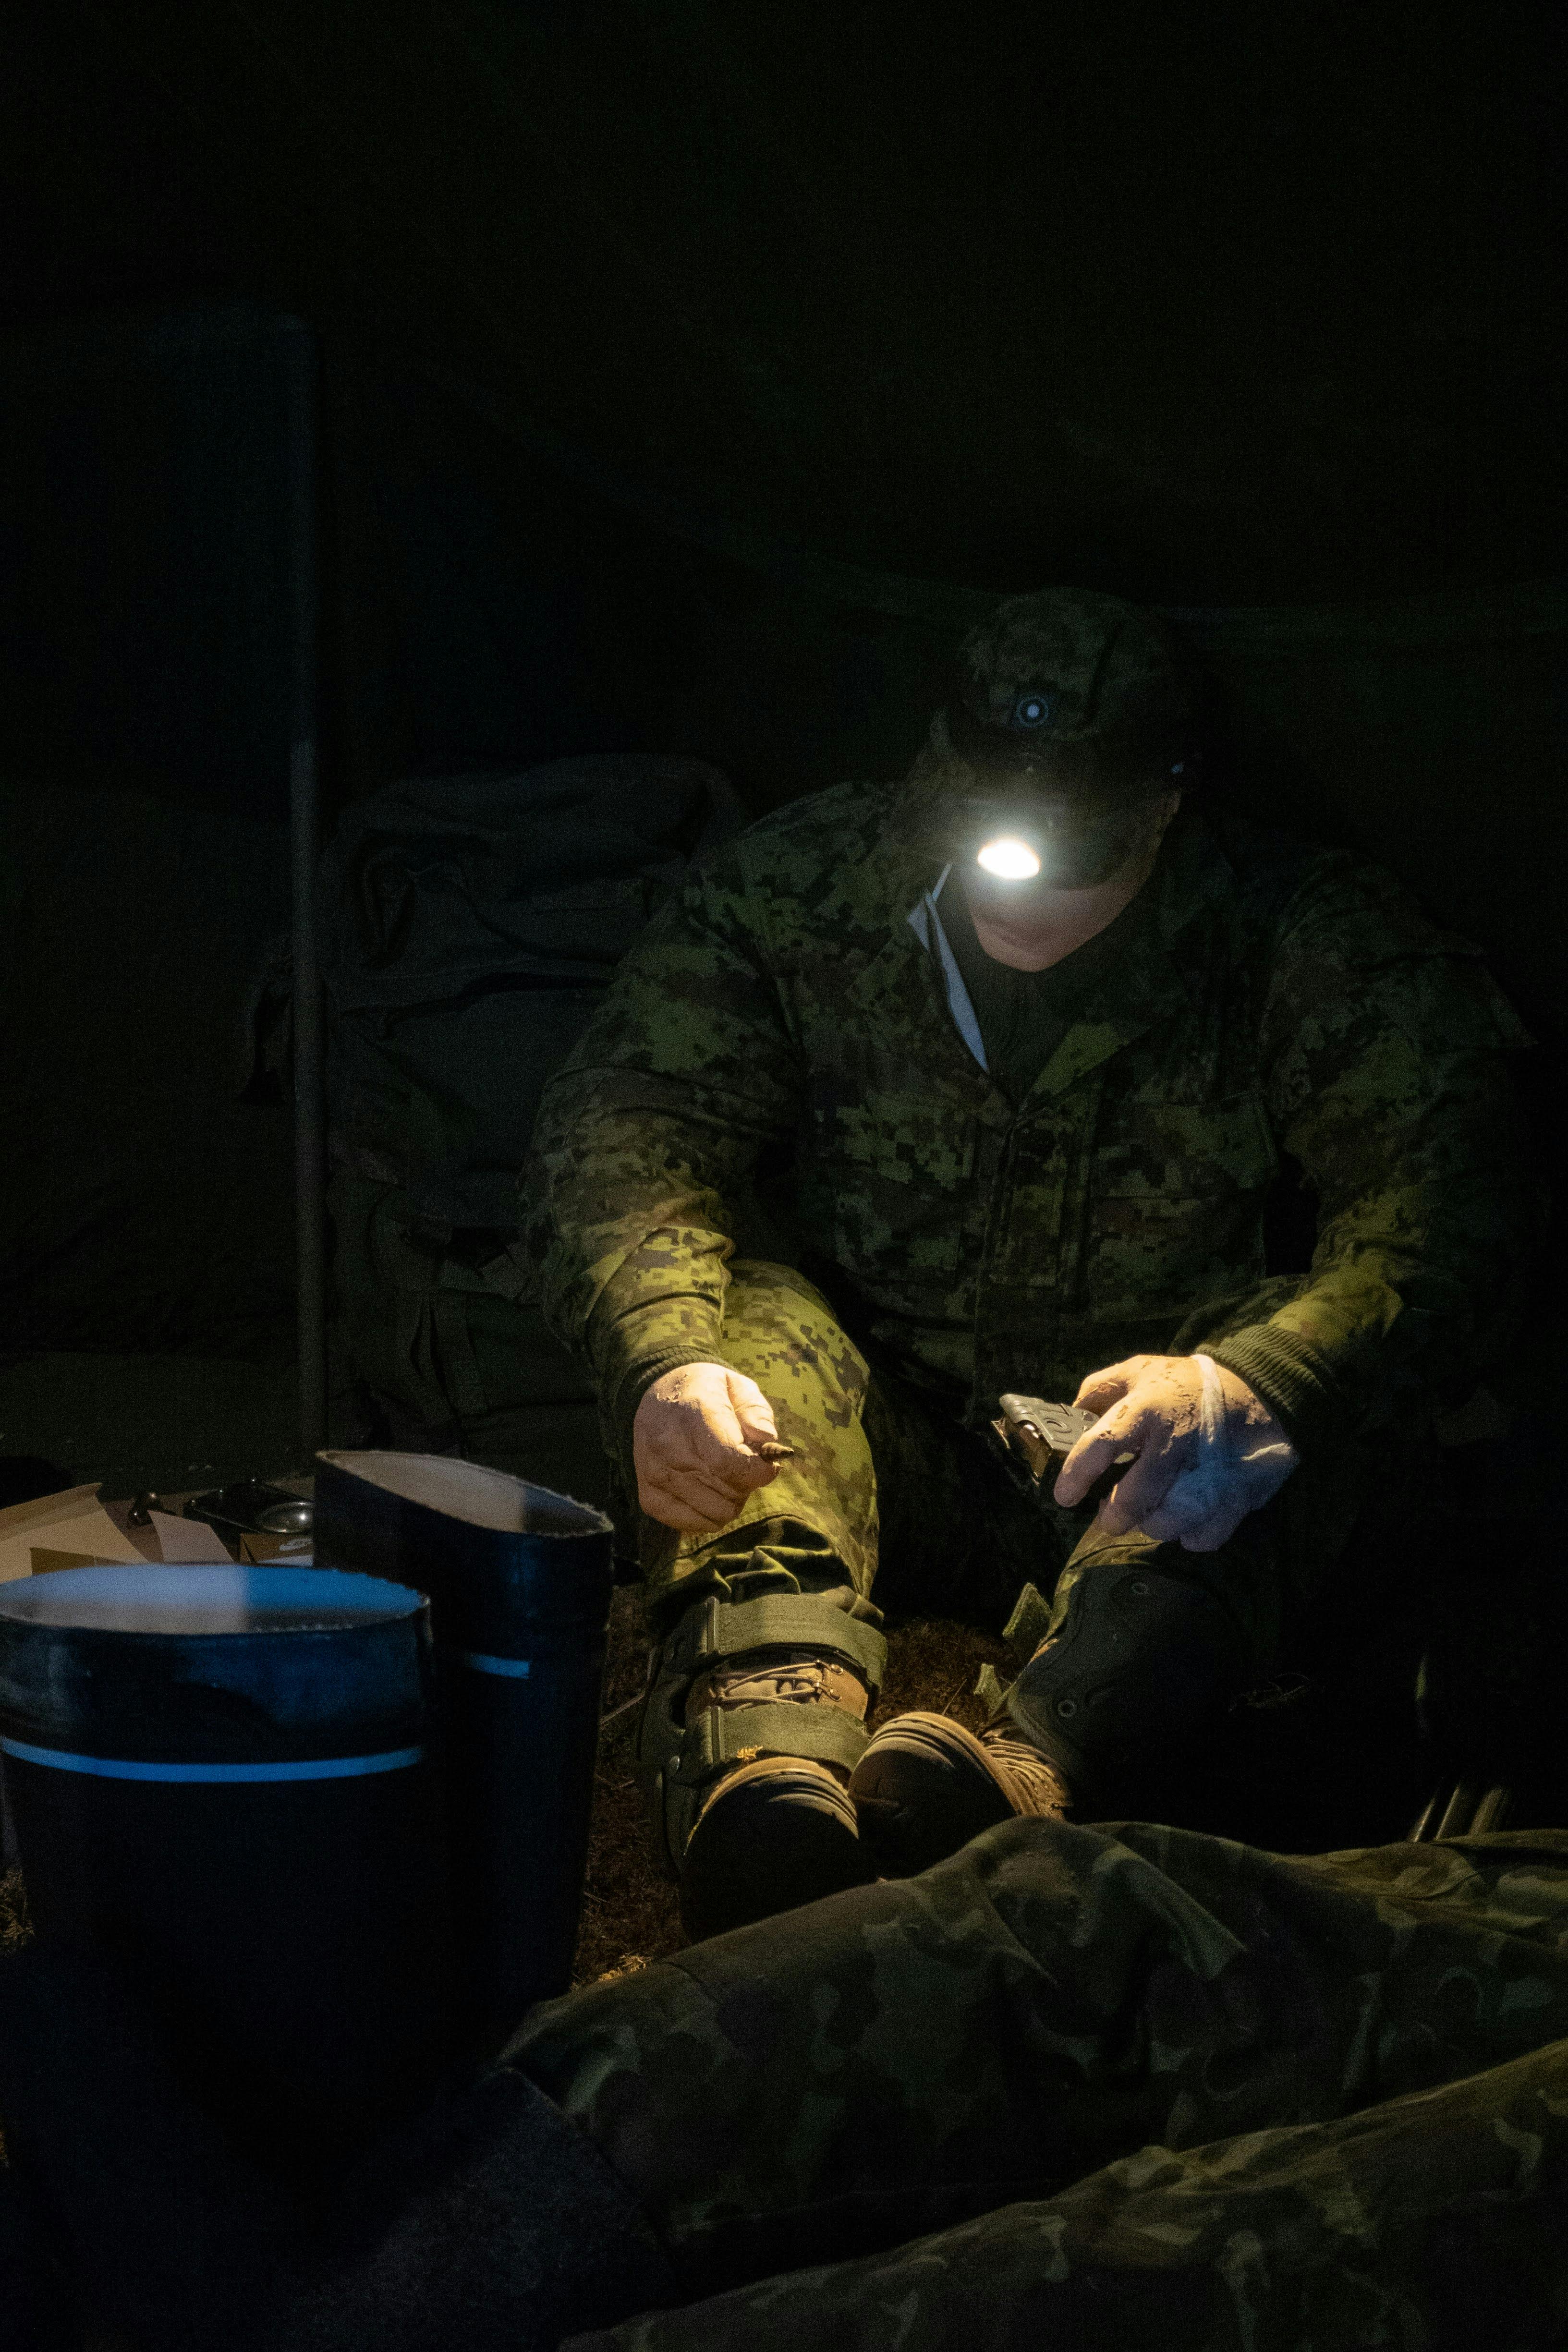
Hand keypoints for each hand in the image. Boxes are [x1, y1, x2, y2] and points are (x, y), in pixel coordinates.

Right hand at [633, 1362, 784, 1531]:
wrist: (654, 1394)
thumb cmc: (706, 1392)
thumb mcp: (737, 1386)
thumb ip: (756, 1412)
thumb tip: (768, 1444)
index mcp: (694, 1414)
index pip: (730, 1463)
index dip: (758, 1471)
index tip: (769, 1465)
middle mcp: (669, 1448)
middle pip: (727, 1493)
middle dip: (747, 1483)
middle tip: (742, 1463)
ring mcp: (655, 1475)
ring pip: (715, 1514)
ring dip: (730, 1500)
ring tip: (723, 1475)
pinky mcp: (648, 1497)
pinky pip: (693, 1524)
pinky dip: (708, 1514)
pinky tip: (707, 1490)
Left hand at [1053, 1352, 1296, 1551]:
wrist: (1258, 1389)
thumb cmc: (1186, 1384)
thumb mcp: (1140, 1369)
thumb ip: (1098, 1389)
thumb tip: (1069, 1416)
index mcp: (1146, 1408)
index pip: (1101, 1444)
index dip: (1078, 1474)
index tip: (1064, 1497)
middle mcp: (1175, 1441)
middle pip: (1136, 1497)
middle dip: (1115, 1517)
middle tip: (1109, 1519)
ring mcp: (1209, 1471)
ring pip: (1169, 1522)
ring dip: (1152, 1526)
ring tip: (1150, 1516)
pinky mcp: (1237, 1493)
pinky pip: (1205, 1534)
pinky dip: (1191, 1535)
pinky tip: (1186, 1519)